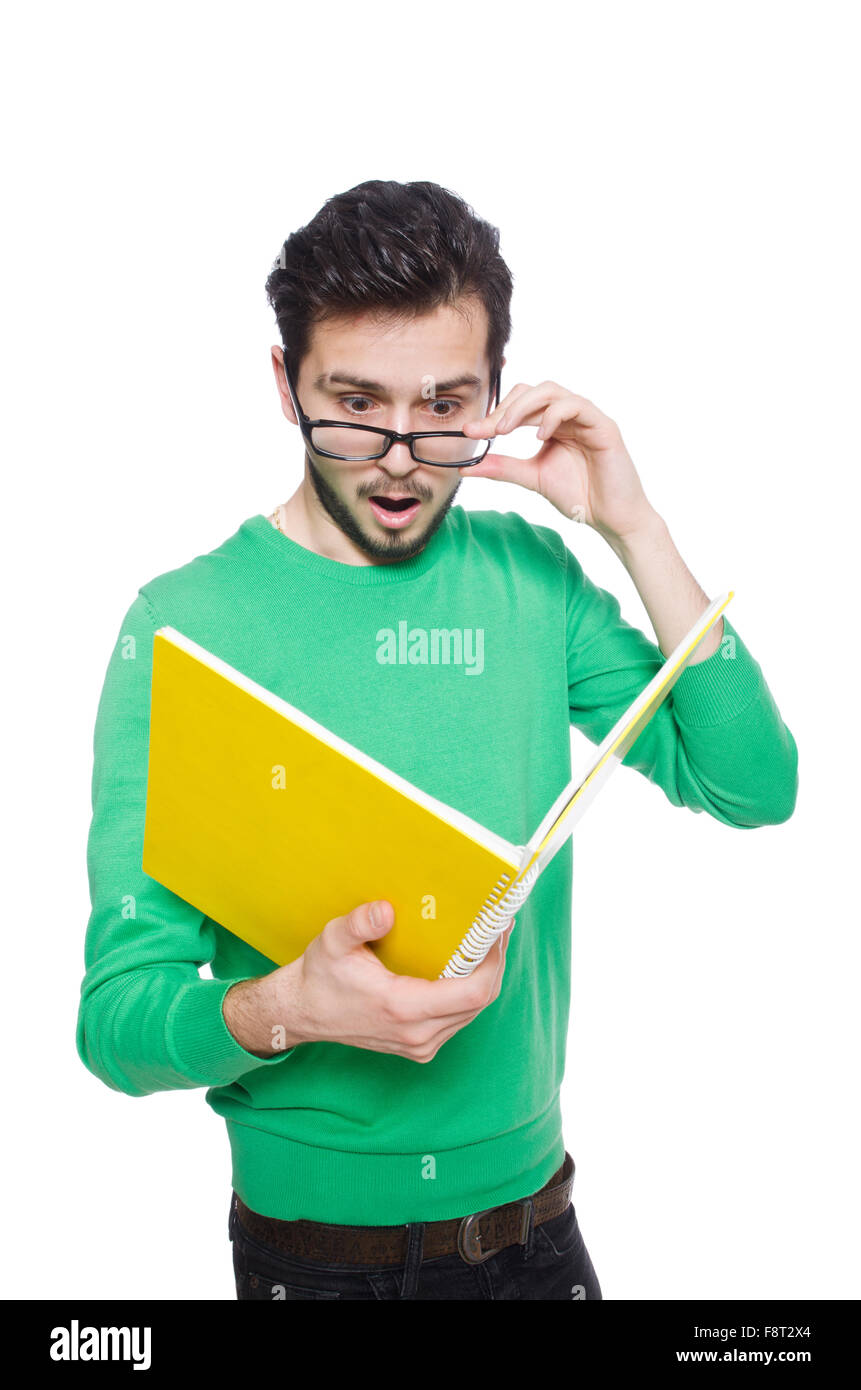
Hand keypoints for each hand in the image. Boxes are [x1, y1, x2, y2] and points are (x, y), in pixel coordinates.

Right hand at [231, 901, 514, 1064]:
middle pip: (481, 1001)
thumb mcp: (332, 942)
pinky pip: (458, 1020)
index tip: (499, 928)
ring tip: (486, 941)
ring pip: (472, 1013)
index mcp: (403, 1008)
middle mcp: (418, 1034)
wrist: (301, 1014)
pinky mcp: (419, 1047)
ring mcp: (420, 1045)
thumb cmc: (319, 977)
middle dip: (494, 963)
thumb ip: (358, 925)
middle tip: (497, 926)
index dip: (494, 960)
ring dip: (483, 978)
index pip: (474, 992)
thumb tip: (385, 909)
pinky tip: (464, 966)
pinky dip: (467, 994)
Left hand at [461, 379, 656, 545]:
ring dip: (523, 407)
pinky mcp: (603, 426)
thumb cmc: (580, 496)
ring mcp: (587, 418)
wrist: (611, 518)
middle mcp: (569, 415)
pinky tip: (540, 437)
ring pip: (552, 391)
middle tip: (484, 430)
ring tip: (505, 429)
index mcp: (553, 424)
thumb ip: (503, 468)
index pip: (520, 404)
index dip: (494, 414)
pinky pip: (576, 406)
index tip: (471, 432)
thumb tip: (467, 466)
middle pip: (533, 390)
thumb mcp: (533, 478)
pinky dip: (554, 416)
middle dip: (504, 407)